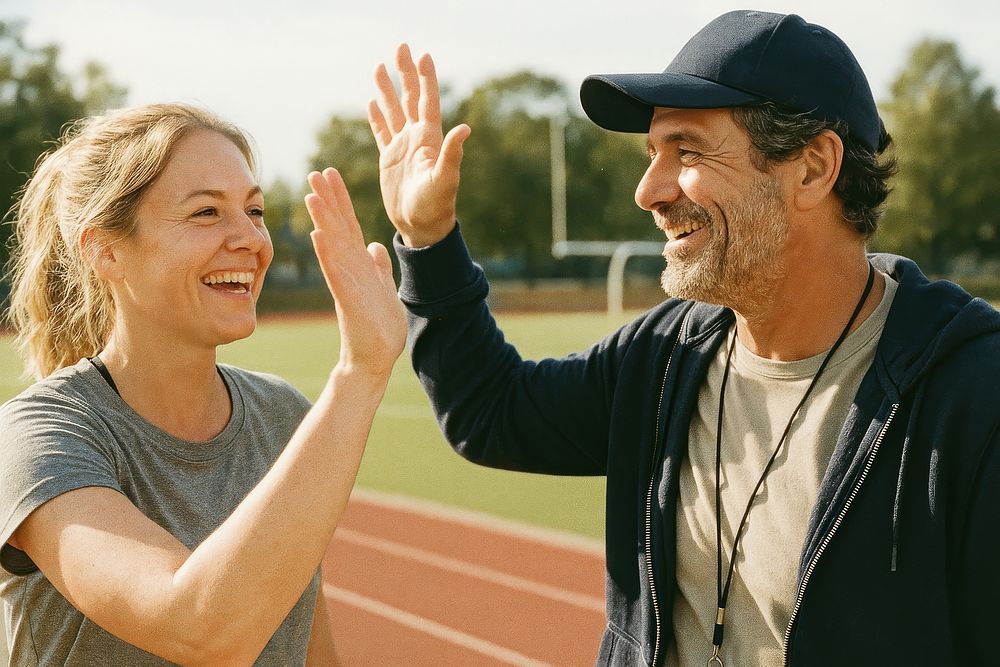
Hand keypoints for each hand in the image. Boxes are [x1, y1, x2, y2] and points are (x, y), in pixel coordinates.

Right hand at [305, 168, 406, 377]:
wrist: (374, 360)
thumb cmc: (377, 328)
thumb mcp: (383, 289)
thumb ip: (378, 267)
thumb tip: (376, 246)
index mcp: (359, 266)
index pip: (349, 226)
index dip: (341, 200)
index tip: (332, 173)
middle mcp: (349, 270)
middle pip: (337, 229)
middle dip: (327, 200)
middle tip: (315, 171)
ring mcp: (346, 284)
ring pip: (332, 246)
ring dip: (323, 221)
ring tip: (312, 195)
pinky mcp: (347, 300)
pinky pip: (335, 273)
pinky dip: (328, 255)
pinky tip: (318, 236)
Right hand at [369, 44, 470, 247]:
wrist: (421, 226)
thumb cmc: (435, 206)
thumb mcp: (444, 179)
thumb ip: (452, 153)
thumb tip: (465, 128)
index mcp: (429, 138)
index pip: (427, 101)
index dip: (426, 78)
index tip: (422, 55)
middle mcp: (417, 138)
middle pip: (410, 97)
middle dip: (405, 73)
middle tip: (400, 47)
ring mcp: (402, 147)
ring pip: (393, 110)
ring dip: (386, 89)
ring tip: (378, 67)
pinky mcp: (389, 159)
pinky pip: (381, 132)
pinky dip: (377, 117)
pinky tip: (372, 103)